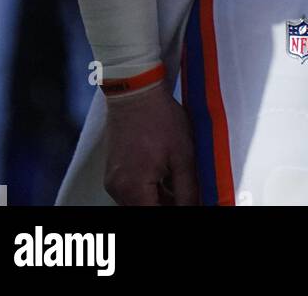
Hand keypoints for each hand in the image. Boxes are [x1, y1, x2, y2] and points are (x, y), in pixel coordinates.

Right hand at [104, 84, 198, 205]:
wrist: (136, 91)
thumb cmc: (160, 118)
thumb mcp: (183, 155)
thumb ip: (188, 190)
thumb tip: (195, 207)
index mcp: (134, 189)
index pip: (156, 216)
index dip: (176, 211)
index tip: (189, 202)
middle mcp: (118, 190)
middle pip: (146, 211)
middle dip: (168, 205)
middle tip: (187, 193)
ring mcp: (112, 181)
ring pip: (139, 203)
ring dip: (158, 199)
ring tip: (178, 180)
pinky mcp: (112, 172)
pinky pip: (131, 191)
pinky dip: (148, 189)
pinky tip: (165, 174)